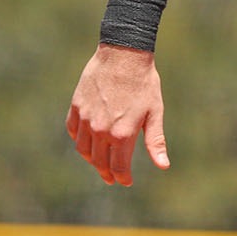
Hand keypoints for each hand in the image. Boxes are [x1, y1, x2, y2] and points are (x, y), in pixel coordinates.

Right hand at [65, 44, 169, 185]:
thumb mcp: (155, 112)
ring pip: (83, 150)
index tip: (126, 181)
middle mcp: (101, 130)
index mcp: (122, 134)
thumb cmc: (144, 82)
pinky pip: (73, 131)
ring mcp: (86, 118)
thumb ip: (156, 141)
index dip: (123, 178)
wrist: (124, 53)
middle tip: (112, 178)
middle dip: (107, 173)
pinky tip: (87, 142)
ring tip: (99, 162)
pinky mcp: (77, 106)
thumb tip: (163, 166)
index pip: (119, 167)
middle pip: (99, 162)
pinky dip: (79, 140)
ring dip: (91, 160)